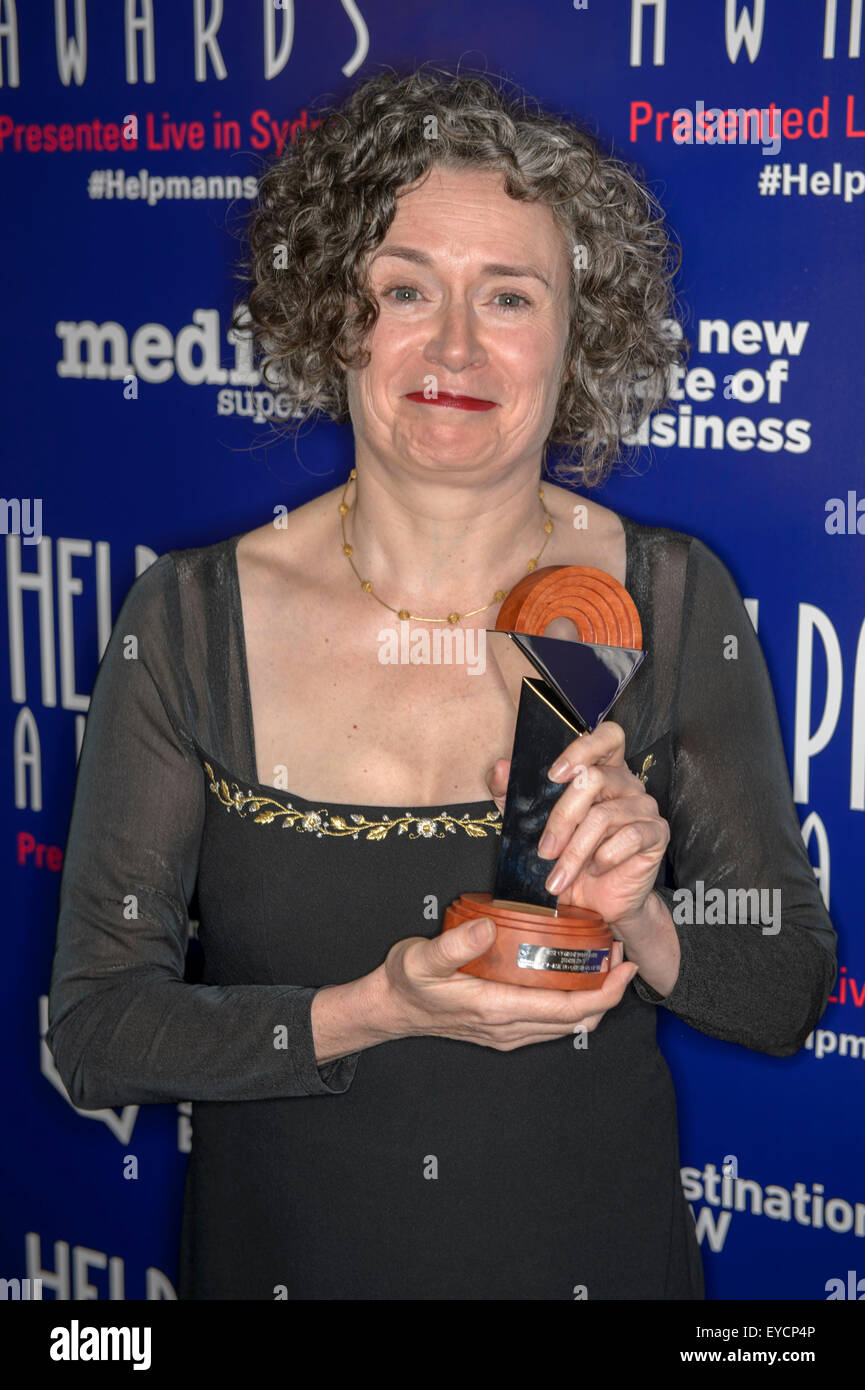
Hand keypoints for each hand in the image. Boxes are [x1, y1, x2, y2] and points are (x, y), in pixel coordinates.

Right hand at [381, 918, 637, 1050]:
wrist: (390, 1008)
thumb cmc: (406, 981)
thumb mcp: (420, 957)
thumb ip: (453, 944)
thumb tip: (486, 927)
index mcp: (496, 1008)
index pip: (566, 1008)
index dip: (603, 991)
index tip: (624, 966)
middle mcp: (508, 1028)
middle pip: (576, 1020)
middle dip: (607, 992)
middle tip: (620, 955)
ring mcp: (507, 1034)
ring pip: (566, 1026)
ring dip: (593, 999)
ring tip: (604, 962)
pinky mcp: (504, 1031)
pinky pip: (550, 1024)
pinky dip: (573, 1005)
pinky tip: (573, 978)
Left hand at [486, 721, 669, 937]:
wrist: (593, 903)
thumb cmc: (564, 858)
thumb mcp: (528, 825)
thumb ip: (511, 793)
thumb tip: (501, 767)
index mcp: (601, 770)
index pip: (608, 736)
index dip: (583, 748)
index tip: (554, 775)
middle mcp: (626, 782)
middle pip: (596, 778)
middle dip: (562, 817)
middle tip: (545, 850)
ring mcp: (644, 806)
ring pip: (605, 814)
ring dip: (575, 850)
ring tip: (558, 876)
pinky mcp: (657, 833)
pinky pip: (630, 836)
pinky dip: (605, 857)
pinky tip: (595, 870)